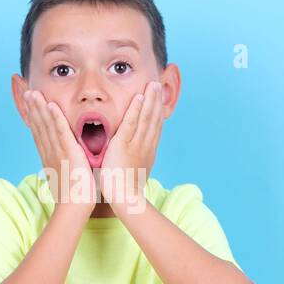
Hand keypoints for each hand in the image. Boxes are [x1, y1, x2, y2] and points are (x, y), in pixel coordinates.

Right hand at [22, 88, 95, 213]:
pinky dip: (54, 117)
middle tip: (28, 92)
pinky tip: (50, 104)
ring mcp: (57, 152)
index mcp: (49, 158)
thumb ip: (64, 166)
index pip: (39, 133)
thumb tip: (64, 164)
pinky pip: (60, 131)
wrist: (74, 207)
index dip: (34, 118)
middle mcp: (49, 152)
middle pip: (39, 126)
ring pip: (46, 126)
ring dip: (39, 108)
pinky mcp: (67, 153)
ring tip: (34, 93)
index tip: (30, 105)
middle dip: (33, 109)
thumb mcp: (66, 177)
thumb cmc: (74, 196)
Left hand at [98, 80, 163, 214]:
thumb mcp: (134, 171)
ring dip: (150, 99)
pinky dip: (136, 109)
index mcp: (147, 151)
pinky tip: (139, 96)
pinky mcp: (125, 145)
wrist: (125, 199)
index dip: (157, 112)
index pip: (154, 127)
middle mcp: (146, 145)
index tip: (158, 99)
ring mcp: (137, 144)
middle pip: (154, 119)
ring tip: (152, 85)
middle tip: (158, 85)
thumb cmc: (125, 189)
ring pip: (146, 118)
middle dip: (156, 101)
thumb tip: (133, 158)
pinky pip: (132, 123)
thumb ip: (133, 161)